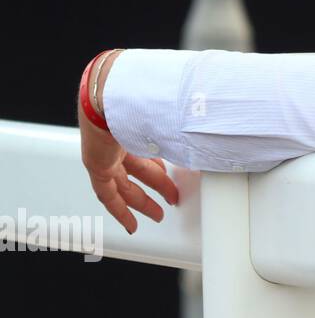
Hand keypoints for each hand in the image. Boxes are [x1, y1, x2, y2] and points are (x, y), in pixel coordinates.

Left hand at [79, 99, 179, 234]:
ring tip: (157, 215)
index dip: (161, 165)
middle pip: (140, 170)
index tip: (171, 174)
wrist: (116, 94)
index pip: (149, 150)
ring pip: (125, 185)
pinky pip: (107, 195)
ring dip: (143, 202)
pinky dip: (120, 211)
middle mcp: (119, 138)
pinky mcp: (96, 165)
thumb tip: (215, 129)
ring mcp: (105, 152)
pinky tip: (130, 223)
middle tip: (171, 197)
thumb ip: (188, 129)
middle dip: (157, 186)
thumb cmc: (143, 95)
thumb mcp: (173, 117)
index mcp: (136, 124)